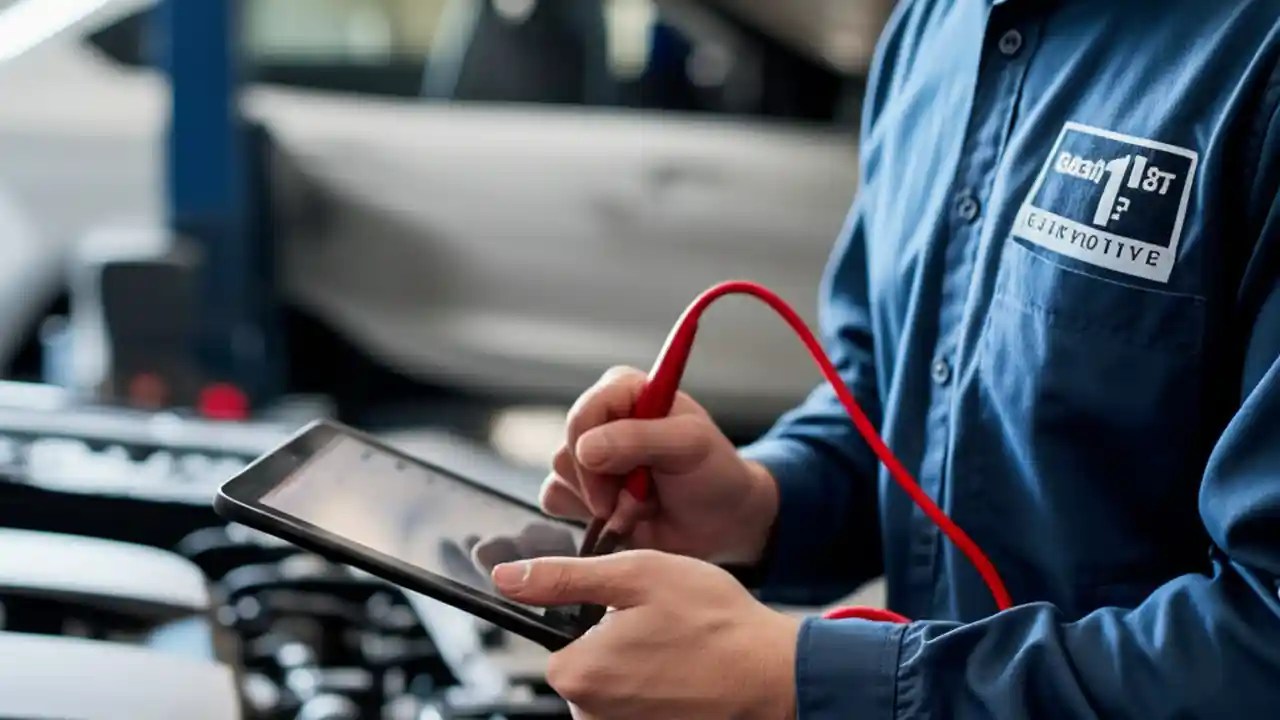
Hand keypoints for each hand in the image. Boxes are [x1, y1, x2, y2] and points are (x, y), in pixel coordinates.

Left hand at [492, 550, 799, 719]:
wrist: (776, 675)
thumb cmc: (715, 623)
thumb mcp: (636, 575)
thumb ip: (564, 578)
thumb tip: (507, 576)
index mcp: (579, 673)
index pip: (556, 643)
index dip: (592, 620)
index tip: (631, 612)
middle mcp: (592, 716)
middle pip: (584, 669)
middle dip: (616, 646)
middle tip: (662, 627)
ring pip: (614, 691)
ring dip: (640, 670)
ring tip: (680, 651)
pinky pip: (639, 708)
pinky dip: (659, 692)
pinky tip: (687, 676)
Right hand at [542, 366, 778, 564]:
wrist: (721, 522)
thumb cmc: (714, 472)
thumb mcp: (689, 445)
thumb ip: (638, 439)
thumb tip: (584, 449)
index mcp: (625, 390)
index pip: (584, 413)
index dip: (593, 450)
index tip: (618, 481)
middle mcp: (602, 418)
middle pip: (566, 450)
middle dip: (603, 484)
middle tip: (642, 497)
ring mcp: (590, 455)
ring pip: (560, 477)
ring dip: (602, 502)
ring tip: (643, 503)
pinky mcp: (581, 489)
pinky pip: (556, 500)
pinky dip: (587, 517)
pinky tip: (623, 516)